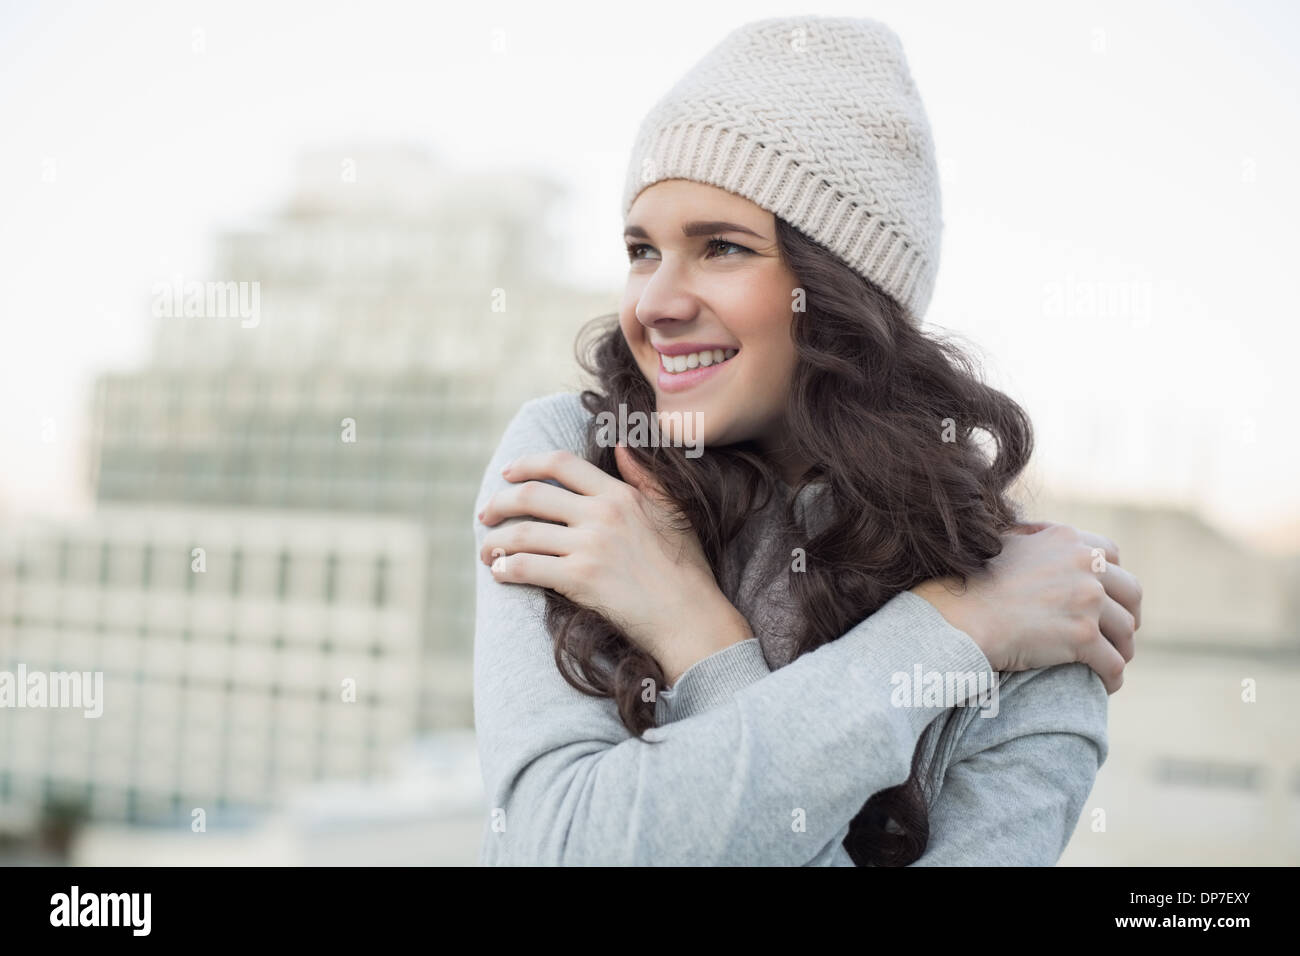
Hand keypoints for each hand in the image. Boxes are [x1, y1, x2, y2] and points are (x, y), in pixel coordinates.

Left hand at [477, 446, 752, 683]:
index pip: (561, 464)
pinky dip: (505, 569)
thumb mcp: (671, 511)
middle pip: (531, 496)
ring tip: (486, 552)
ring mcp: (590, 547)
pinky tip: (499, 573)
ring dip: (494, 542)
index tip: (507, 474)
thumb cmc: (684, 568)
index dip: (526, 464)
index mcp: (619, 495)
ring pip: (522, 534)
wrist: (689, 617)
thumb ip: (643, 477)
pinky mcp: (580, 580)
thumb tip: (621, 446)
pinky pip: (526, 567)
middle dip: (499, 503)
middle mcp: (601, 515)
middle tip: (485, 515)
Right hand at [911, 522, 1141, 693]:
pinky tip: (1106, 685)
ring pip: (1125, 629)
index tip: (1107, 595)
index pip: (1110, 553)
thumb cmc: (971, 583)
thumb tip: (1037, 534)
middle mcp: (1084, 565)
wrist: (960, 616)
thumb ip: (1031, 537)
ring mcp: (1087, 600)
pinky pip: (1113, 662)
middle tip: (1121, 632)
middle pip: (1130, 590)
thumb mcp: (1004, 543)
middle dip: (1129, 613)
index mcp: (1067, 540)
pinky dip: (1112, 676)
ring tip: (1113, 660)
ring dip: (1122, 647)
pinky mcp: (1083, 635)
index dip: (1113, 577)